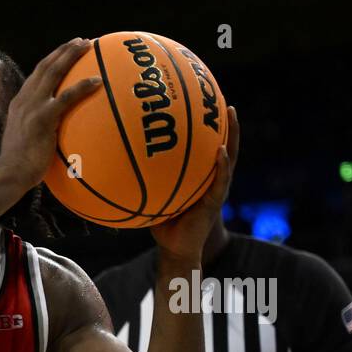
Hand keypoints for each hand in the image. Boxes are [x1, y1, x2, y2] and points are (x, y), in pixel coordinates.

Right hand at [0, 38, 101, 191]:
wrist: (9, 175)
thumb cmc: (18, 168)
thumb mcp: (24, 142)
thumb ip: (34, 131)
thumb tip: (50, 135)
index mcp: (19, 104)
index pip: (36, 75)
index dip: (52, 60)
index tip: (65, 52)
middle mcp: (24, 100)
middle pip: (45, 66)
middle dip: (63, 50)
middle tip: (81, 41)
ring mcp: (32, 107)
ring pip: (54, 72)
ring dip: (71, 55)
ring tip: (89, 45)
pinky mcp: (43, 118)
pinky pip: (67, 96)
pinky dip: (82, 86)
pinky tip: (97, 81)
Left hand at [150, 106, 239, 261]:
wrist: (175, 249)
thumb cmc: (162, 223)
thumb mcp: (154, 196)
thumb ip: (146, 179)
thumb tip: (120, 161)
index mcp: (201, 177)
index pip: (207, 148)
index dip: (210, 129)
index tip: (207, 106)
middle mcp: (212, 180)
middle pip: (224, 146)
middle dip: (227, 124)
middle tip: (226, 102)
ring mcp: (216, 189)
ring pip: (229, 157)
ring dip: (232, 135)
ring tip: (231, 114)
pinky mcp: (214, 202)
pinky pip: (220, 180)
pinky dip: (222, 165)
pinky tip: (220, 151)